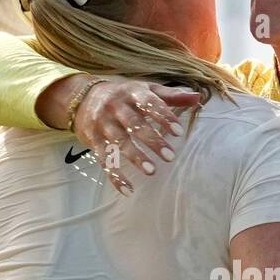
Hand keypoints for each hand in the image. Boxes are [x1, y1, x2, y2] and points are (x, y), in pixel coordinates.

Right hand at [37, 74, 202, 194]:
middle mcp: (115, 107)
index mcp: (132, 93)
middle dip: (152, 140)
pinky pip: (104, 160)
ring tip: (152, 172)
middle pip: (134, 124)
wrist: (81, 97)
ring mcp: (103, 124)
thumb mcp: (145, 90)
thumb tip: (197, 98)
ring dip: (135, 157)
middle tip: (170, 156)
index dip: (164, 117)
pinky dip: (115, 176)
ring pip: (119, 142)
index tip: (179, 132)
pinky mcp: (93, 140)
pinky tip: (128, 190)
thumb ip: (170, 96)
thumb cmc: (123, 96)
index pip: (150, 103)